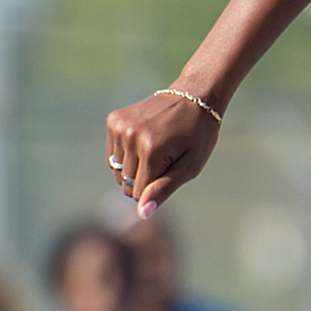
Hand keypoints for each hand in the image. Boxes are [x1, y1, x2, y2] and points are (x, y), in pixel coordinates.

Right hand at [105, 88, 222, 218]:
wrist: (194, 96)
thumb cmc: (198, 136)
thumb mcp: (191, 166)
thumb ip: (164, 189)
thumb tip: (142, 214)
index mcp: (152, 150)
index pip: (138, 193)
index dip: (155, 190)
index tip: (171, 172)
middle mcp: (131, 137)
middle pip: (125, 183)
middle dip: (145, 179)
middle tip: (167, 158)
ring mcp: (120, 127)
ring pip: (117, 170)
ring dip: (135, 167)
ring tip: (157, 148)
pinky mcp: (114, 120)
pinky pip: (112, 155)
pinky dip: (127, 154)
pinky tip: (145, 140)